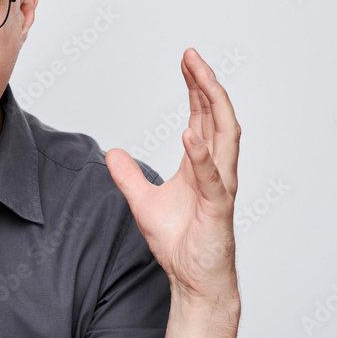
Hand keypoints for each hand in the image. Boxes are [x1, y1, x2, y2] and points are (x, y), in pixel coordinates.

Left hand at [105, 48, 239, 305]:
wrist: (194, 281)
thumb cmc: (180, 243)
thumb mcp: (142, 202)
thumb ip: (128, 176)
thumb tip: (110, 154)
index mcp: (200, 164)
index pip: (202, 115)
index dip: (196, 87)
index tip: (186, 61)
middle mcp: (216, 169)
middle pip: (217, 116)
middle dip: (207, 84)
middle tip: (193, 56)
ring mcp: (221, 187)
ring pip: (225, 138)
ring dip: (213, 105)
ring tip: (202, 78)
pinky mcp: (218, 208)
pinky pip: (213, 177)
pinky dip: (201, 155)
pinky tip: (189, 134)